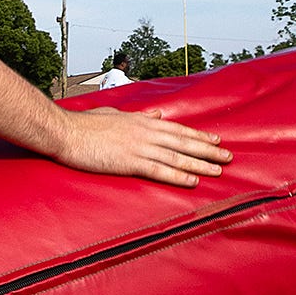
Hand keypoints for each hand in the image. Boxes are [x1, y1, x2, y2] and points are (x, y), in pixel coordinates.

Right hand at [52, 108, 230, 188]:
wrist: (66, 131)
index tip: (216, 141)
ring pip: (177, 156)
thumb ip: (138, 115)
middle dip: (208, 150)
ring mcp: (139, 147)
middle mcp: (146, 132)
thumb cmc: (85, 123)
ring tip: (218, 170)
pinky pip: (160, 170)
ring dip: (200, 164)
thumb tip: (156, 114)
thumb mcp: (114, 113)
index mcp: (142, 121)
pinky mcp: (130, 162)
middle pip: (184, 142)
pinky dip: (179, 176)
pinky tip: (193, 181)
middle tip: (228, 157)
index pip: (178, 129)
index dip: (199, 136)